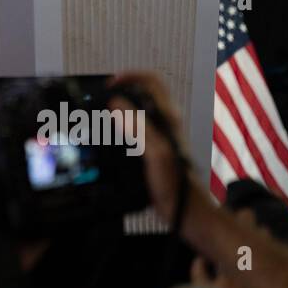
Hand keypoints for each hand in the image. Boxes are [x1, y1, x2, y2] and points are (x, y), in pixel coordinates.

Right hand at [107, 70, 206, 232]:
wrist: (187, 212)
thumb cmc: (175, 184)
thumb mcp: (155, 152)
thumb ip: (138, 126)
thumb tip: (116, 103)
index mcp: (167, 117)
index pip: (150, 81)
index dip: (128, 76)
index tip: (108, 85)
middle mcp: (165, 122)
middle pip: (142, 93)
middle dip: (120, 90)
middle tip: (99, 99)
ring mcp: (161, 135)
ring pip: (138, 110)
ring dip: (119, 108)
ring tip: (100, 117)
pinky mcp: (155, 149)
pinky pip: (135, 128)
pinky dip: (120, 127)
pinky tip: (110, 139)